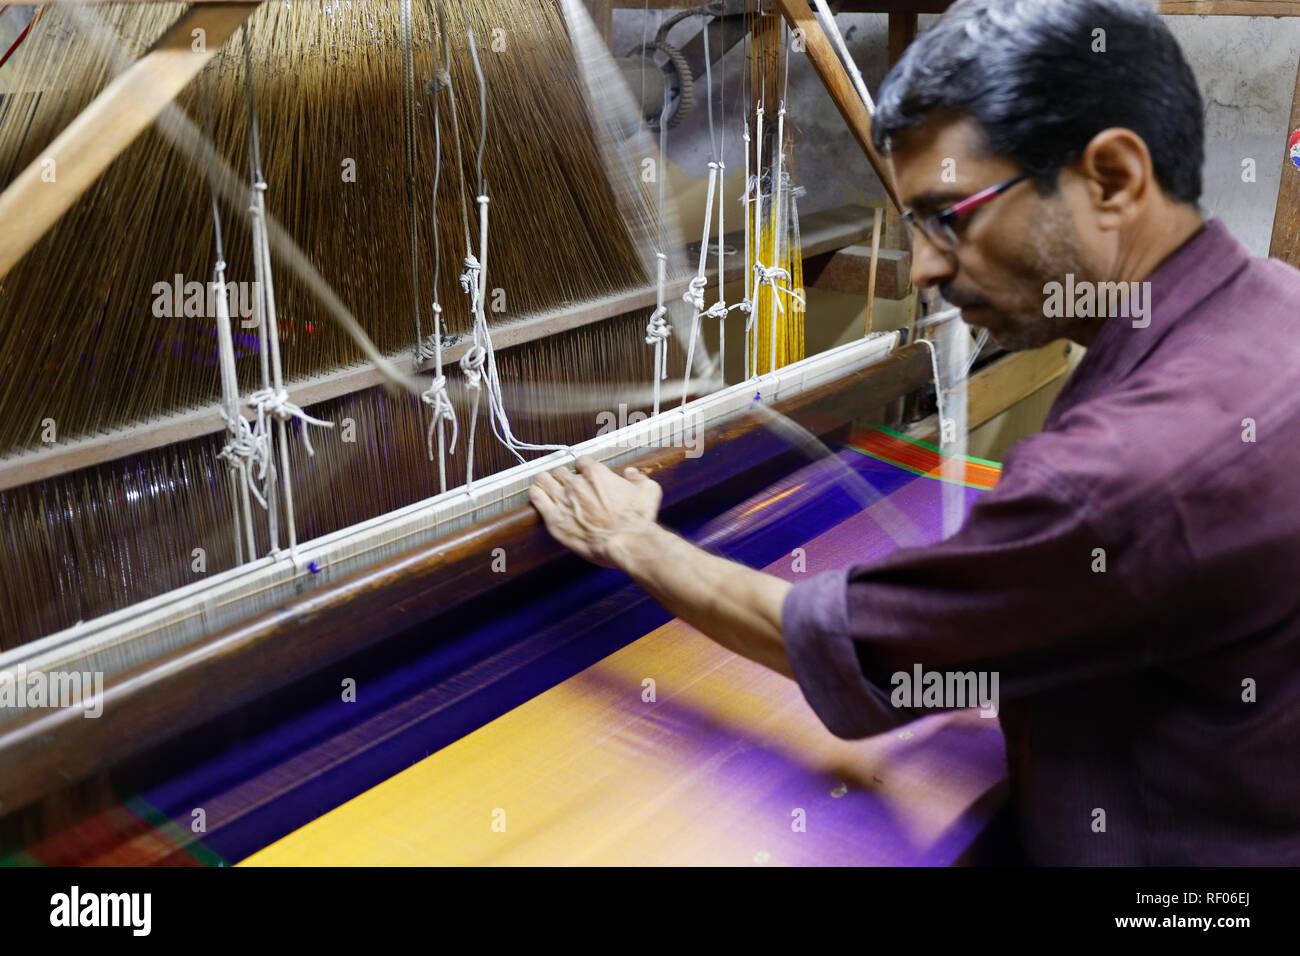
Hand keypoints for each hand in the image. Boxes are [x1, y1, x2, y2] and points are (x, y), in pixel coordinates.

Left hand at [528, 456, 662, 567]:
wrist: (627, 542)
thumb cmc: (638, 519)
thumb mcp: (648, 490)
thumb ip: (638, 477)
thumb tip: (630, 473)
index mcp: (596, 473)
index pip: (581, 461)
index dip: (583, 468)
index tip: (584, 474)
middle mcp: (576, 483)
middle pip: (561, 471)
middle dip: (564, 476)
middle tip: (567, 485)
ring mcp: (563, 500)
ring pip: (544, 479)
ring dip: (546, 481)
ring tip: (548, 486)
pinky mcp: (554, 519)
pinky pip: (536, 498)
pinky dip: (536, 494)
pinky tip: (538, 496)